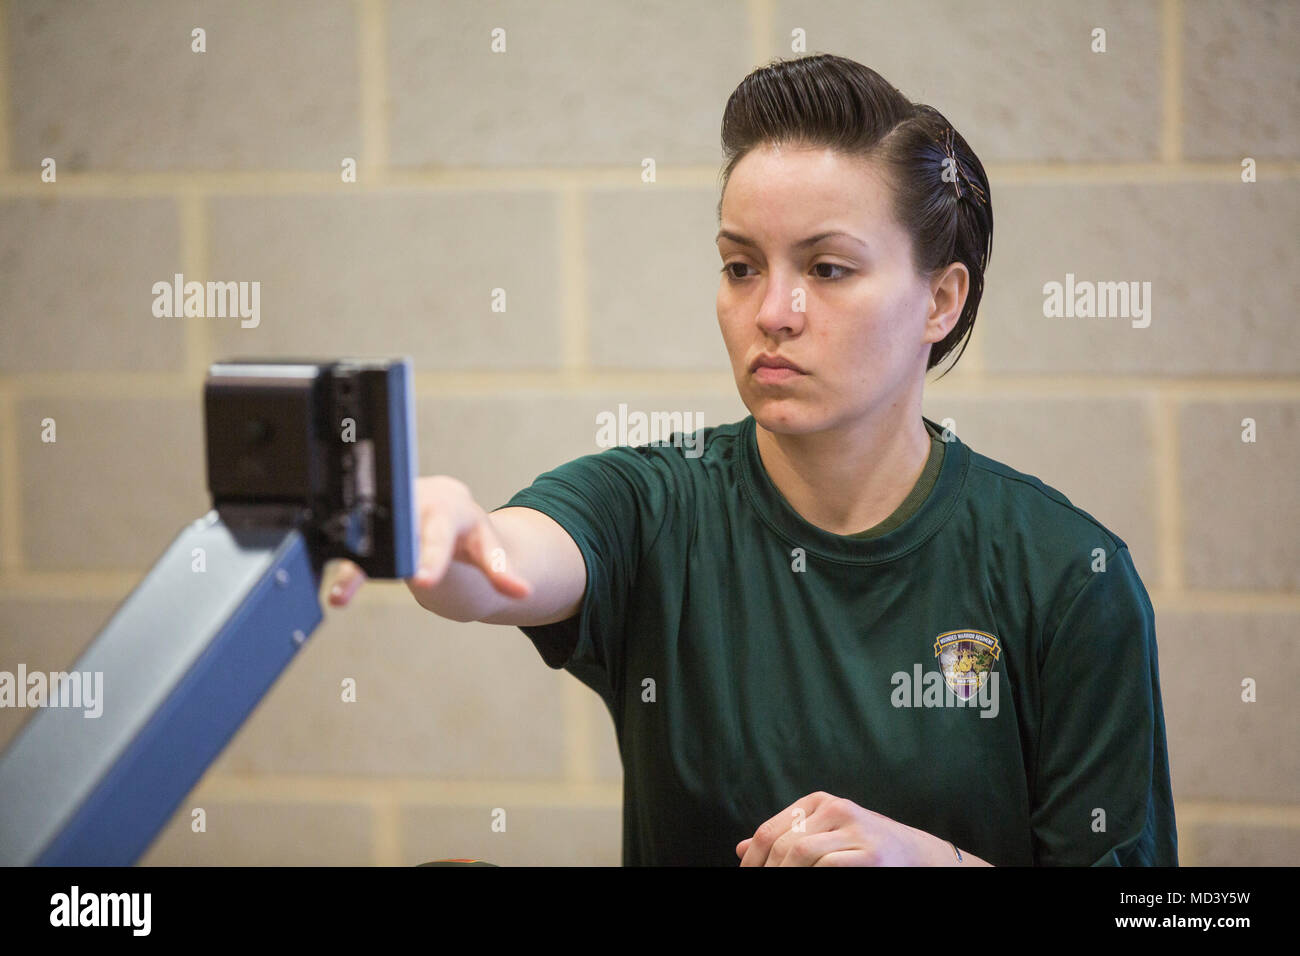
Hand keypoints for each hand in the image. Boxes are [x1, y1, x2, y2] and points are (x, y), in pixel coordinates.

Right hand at [325, 475, 531, 608]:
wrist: (444, 501)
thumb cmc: (466, 528)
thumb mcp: (485, 545)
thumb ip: (500, 570)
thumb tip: (524, 593)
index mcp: (445, 509)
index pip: (438, 537)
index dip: (430, 558)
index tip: (423, 580)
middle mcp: (413, 505)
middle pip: (399, 533)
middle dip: (388, 553)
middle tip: (378, 578)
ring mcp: (389, 513)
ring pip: (370, 537)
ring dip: (355, 565)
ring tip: (342, 595)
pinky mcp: (371, 526)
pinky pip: (356, 547)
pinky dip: (345, 568)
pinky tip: (336, 593)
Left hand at [736, 791, 969, 866]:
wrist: (918, 855)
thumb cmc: (866, 847)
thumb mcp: (824, 834)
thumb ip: (787, 838)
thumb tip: (741, 849)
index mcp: (818, 802)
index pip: (769, 831)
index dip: (752, 860)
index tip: (746, 876)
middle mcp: (835, 809)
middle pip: (781, 844)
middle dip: (766, 871)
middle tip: (759, 886)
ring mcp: (854, 829)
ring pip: (801, 854)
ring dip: (784, 876)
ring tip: (776, 887)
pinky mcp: (869, 854)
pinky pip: (828, 867)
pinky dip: (810, 880)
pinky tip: (806, 885)